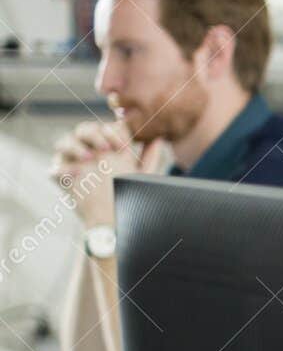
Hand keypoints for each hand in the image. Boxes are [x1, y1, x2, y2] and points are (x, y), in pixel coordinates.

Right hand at [49, 121, 165, 229]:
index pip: (108, 128)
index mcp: (110, 146)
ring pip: (66, 141)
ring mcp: (73, 161)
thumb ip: (150, 158)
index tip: (124, 145)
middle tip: (106, 148)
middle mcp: (90, 150)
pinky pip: (55, 166)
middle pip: (85, 129)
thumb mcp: (142, 177)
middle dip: (94, 134)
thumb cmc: (131, 196)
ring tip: (88, 158)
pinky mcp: (61, 175)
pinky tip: (74, 173)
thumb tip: (159, 138)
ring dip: (75, 146)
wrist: (114, 222)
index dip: (114, 131)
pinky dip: (61, 167)